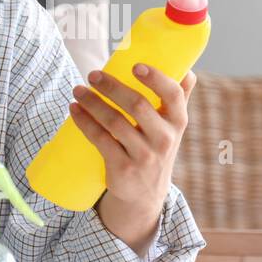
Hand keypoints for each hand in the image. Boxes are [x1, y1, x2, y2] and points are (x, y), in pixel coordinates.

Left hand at [69, 64, 197, 252]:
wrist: (145, 195)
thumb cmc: (155, 149)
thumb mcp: (172, 128)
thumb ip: (178, 98)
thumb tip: (187, 68)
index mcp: (177, 122)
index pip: (173, 95)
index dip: (156, 78)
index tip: (135, 65)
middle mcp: (164, 139)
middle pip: (138, 106)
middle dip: (112, 87)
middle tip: (92, 75)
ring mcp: (144, 156)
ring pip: (115, 122)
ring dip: (93, 103)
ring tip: (78, 91)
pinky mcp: (123, 169)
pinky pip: (101, 141)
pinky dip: (85, 123)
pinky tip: (74, 110)